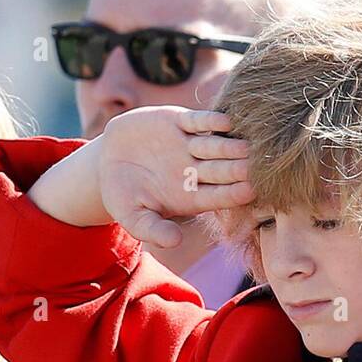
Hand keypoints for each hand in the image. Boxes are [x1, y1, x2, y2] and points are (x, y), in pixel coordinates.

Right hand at [96, 107, 253, 247]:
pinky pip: (198, 121)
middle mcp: (195, 171)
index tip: (249, 192)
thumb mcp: (133, 217)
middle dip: (237, 169)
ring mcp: (189, 145)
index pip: (218, 197)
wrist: (106, 163)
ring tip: (244, 146)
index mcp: (190, 197)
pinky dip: (210, 119)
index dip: (233, 194)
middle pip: (221, 171)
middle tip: (255, 167)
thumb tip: (174, 242)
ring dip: (229, 146)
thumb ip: (153, 230)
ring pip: (214, 145)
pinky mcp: (178, 122)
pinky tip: (225, 121)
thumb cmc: (123, 197)